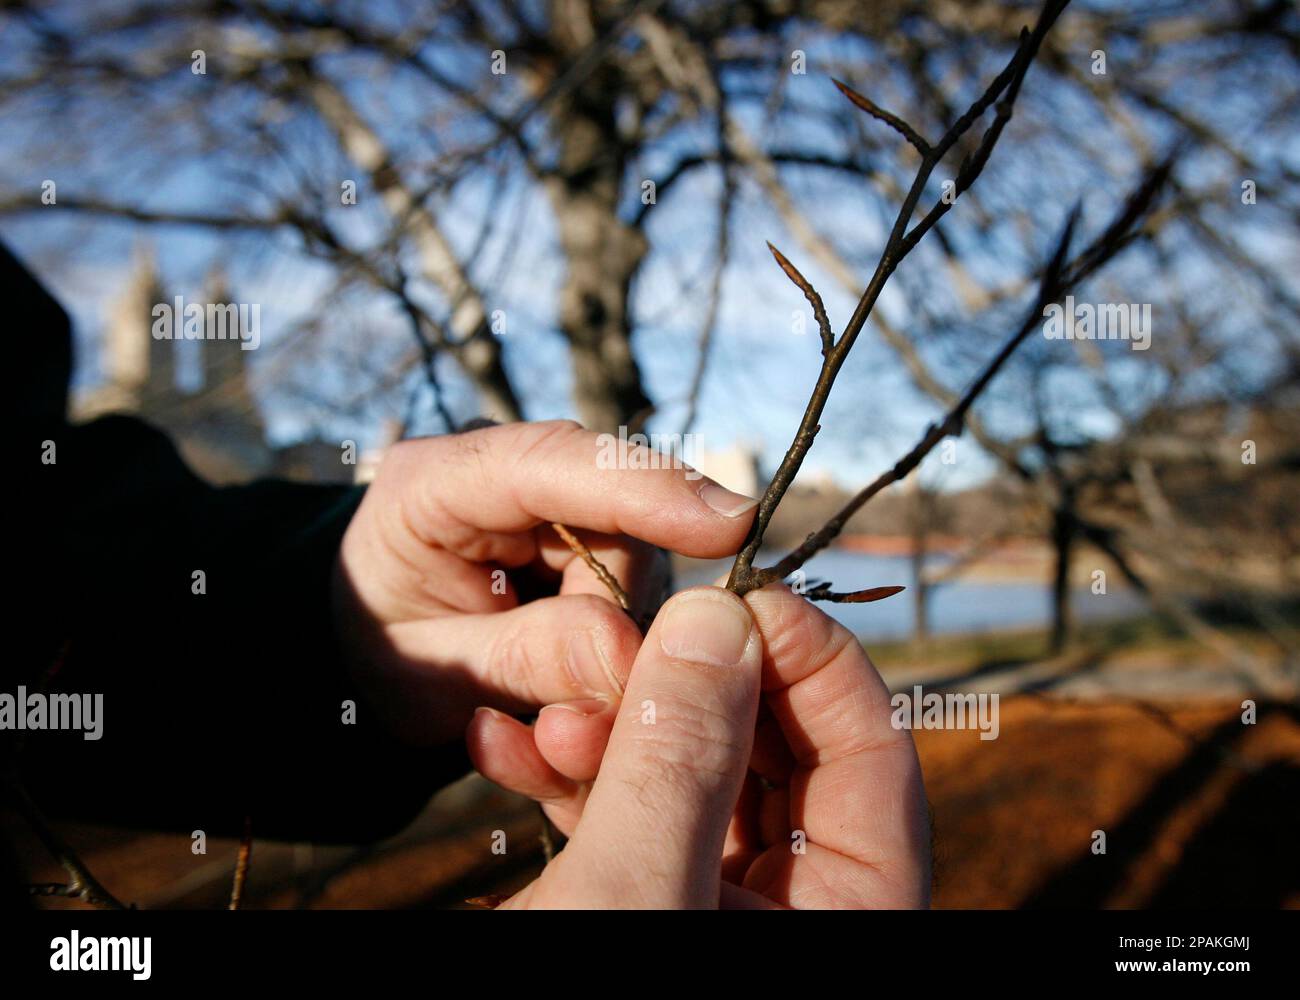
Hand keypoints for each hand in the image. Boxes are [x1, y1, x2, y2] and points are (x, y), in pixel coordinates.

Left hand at [331, 420, 758, 745]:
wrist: (373, 652)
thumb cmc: (386, 656)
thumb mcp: (431, 676)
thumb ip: (524, 658)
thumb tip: (632, 652)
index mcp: (434, 482)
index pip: (551, 460)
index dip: (645, 487)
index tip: (731, 524)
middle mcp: (505, 471)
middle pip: (615, 526)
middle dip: (616, 622)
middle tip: (571, 722)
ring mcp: (554, 499)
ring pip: (636, 568)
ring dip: (615, 649)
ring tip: (550, 718)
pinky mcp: (588, 534)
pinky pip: (632, 594)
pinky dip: (616, 653)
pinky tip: (566, 693)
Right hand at [470, 583, 930, 907]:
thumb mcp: (634, 902)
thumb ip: (683, 760)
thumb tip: (722, 620)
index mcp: (849, 923)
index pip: (873, 756)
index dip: (816, 661)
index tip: (740, 596)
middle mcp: (796, 910)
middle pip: (781, 754)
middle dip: (698, 687)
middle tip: (631, 639)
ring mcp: (715, 903)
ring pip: (698, 773)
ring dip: (620, 726)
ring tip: (547, 712)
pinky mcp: (643, 899)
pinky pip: (634, 811)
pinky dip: (579, 772)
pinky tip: (512, 744)